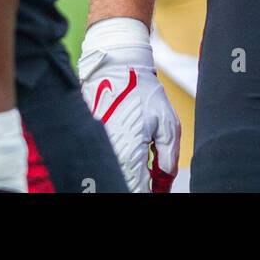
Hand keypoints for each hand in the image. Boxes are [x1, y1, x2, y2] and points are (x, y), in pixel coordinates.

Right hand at [79, 17, 179, 192]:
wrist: (116, 65)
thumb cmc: (142, 91)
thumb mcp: (167, 122)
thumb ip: (169, 156)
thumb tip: (164, 180)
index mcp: (129, 153)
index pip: (136, 191)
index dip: (148, 194)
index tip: (156, 190)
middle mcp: (109, 154)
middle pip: (121, 185)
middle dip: (136, 186)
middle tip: (149, 182)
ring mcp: (96, 147)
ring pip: (110, 175)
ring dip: (125, 177)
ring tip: (140, 170)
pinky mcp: (89, 139)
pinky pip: (100, 162)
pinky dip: (113, 166)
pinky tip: (125, 159)